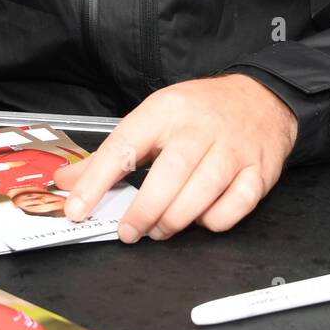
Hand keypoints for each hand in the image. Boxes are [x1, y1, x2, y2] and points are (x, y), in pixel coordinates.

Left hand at [56, 76, 297, 241]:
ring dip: (174, 220)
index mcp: (166, 110)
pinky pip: (235, 206)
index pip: (124, 146)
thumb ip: (111, 153)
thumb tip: (68, 181)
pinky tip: (201, 218)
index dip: (96, 181)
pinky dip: (214, 220)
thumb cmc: (201, 112)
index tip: (76, 208)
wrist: (261, 98)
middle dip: (143, 211)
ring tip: (159, 229)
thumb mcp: (153, 119)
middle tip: (128, 231)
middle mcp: (200, 127)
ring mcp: (233, 149)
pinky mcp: (258, 171)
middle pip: (168, 175)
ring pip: (202, 193)